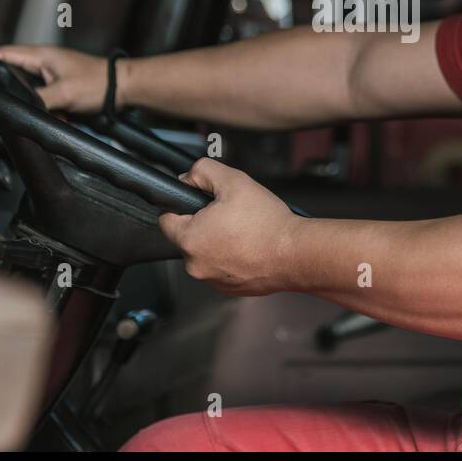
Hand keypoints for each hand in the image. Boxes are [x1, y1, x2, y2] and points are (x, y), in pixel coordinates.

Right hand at [0, 44, 111, 112]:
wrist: (124, 89)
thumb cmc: (98, 84)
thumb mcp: (63, 94)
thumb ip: (36, 101)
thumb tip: (18, 108)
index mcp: (40, 56)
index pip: (3, 55)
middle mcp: (44, 62)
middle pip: (15, 76)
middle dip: (18, 94)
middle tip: (26, 106)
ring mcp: (54, 73)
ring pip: (31, 90)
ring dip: (39, 104)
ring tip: (54, 112)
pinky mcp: (62, 85)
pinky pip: (47, 98)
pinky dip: (52, 108)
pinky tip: (62, 115)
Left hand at [158, 157, 299, 296]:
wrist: (296, 254)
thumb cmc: (267, 223)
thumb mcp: (233, 181)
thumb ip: (202, 171)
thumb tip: (187, 178)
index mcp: (189, 239)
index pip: (166, 218)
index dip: (182, 205)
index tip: (200, 203)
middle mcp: (195, 265)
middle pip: (187, 236)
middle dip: (204, 223)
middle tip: (230, 215)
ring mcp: (212, 280)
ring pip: (205, 253)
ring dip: (218, 242)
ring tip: (244, 232)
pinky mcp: (228, 289)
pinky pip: (221, 267)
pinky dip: (231, 257)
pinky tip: (249, 247)